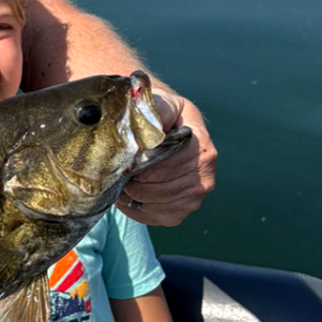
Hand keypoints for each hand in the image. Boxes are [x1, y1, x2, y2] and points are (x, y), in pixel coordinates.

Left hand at [115, 89, 216, 226]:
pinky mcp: (180, 212)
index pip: (168, 163)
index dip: (142, 162)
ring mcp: (195, 197)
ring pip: (154, 202)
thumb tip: (144, 133)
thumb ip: (152, 112)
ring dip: (132, 194)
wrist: (167, 127)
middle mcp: (205, 175)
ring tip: (119, 179)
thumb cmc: (161, 115)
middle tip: (116, 170)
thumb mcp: (159, 104)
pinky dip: (133, 207)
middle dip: (134, 179)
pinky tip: (126, 192)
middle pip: (160, 186)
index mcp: (202, 147)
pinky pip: (152, 216)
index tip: (125, 157)